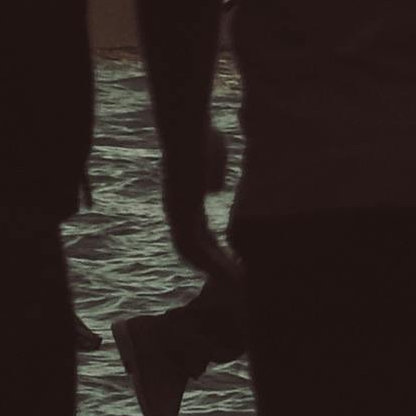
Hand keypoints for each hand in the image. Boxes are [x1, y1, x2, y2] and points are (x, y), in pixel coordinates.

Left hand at [159, 141, 231, 278]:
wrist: (188, 130)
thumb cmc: (202, 137)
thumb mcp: (212, 160)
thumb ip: (213, 175)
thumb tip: (213, 190)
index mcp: (185, 199)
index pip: (199, 232)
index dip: (215, 248)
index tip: (233, 259)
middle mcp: (177, 212)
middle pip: (195, 248)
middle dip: (216, 266)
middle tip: (238, 281)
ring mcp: (176, 215)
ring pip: (194, 255)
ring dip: (216, 271)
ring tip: (239, 285)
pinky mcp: (180, 216)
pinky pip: (195, 250)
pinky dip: (213, 265)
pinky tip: (233, 274)